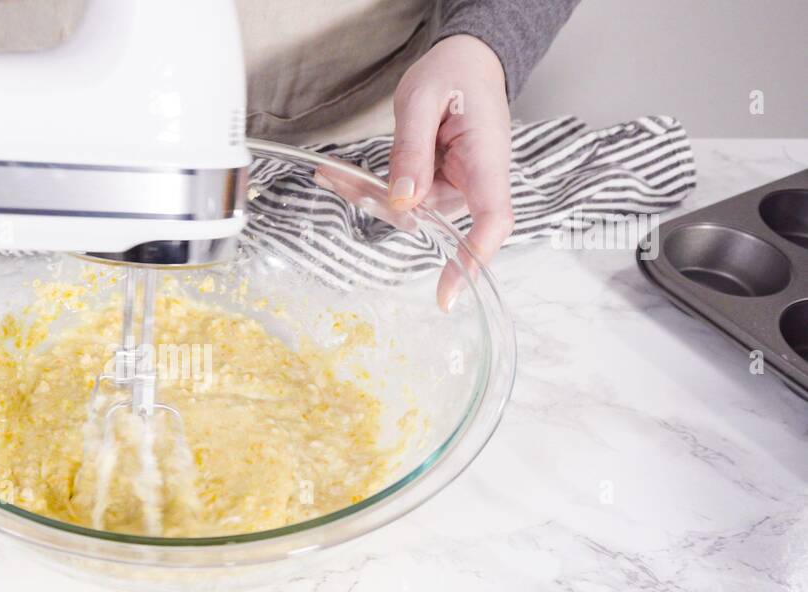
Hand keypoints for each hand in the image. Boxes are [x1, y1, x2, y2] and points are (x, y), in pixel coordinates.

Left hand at [318, 34, 514, 310]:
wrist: (469, 63)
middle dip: (383, 206)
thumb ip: (411, 149)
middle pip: (433, 219)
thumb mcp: (422, 100)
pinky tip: (342, 174)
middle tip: (339, 178)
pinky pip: (405, 199)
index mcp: (486, 160)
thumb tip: (403, 201)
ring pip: (410, 211)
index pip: (492, 221)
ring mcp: (457, 188)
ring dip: (370, 195)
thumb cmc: (454, 74)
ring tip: (334, 171)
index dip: (472, 259)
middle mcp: (476, 182)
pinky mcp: (439, 187)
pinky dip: (373, 188)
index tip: (447, 294)